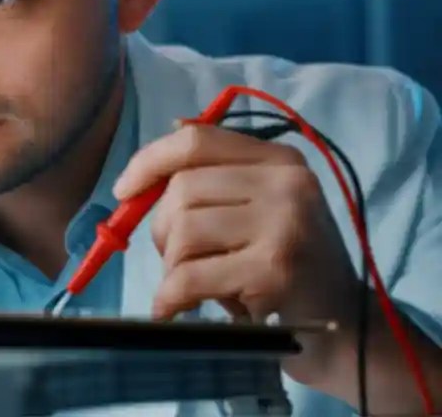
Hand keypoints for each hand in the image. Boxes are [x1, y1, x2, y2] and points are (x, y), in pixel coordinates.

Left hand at [113, 123, 360, 384]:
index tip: (122, 191)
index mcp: (279, 159)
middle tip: (181, 262)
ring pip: (182, 231)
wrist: (345, 327)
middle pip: (181, 190)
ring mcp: (285, 223)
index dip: (148, 161)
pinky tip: (174, 309)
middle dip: (163, 231)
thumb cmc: (287, 267)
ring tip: (200, 285)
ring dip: (174, 267)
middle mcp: (287, 182)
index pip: (195, 141)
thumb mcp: (257, 211)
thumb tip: (145, 165)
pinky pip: (190, 276)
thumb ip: (212, 183)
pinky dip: (170, 297)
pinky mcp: (274, 268)